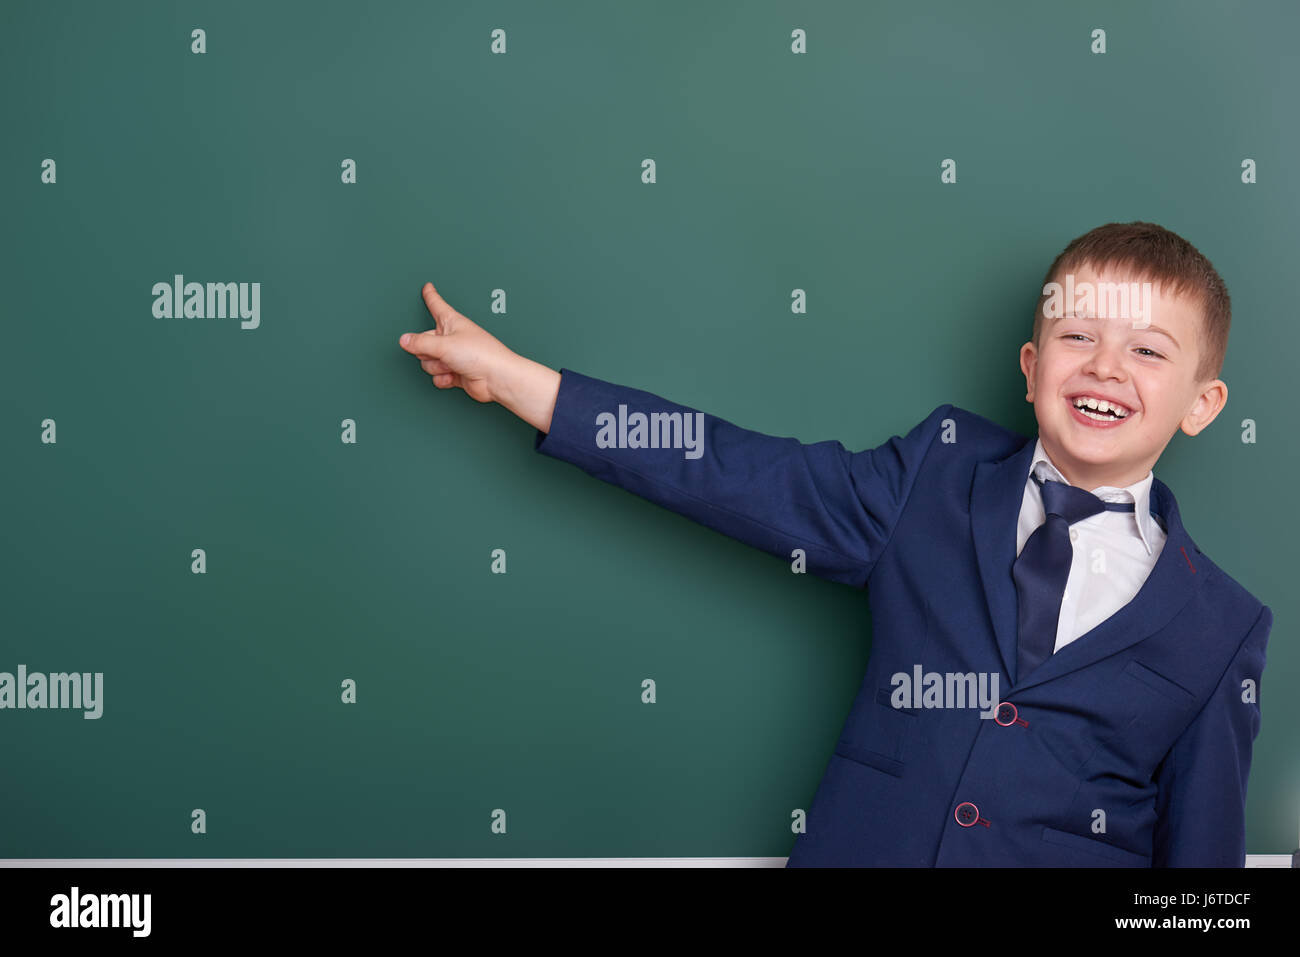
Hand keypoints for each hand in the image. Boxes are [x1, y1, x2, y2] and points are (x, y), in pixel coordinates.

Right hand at [398, 282, 515, 402]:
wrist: (496, 378)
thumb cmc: (480, 354)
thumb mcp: (443, 345)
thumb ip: (420, 343)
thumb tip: (405, 340)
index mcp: (451, 322)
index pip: (436, 305)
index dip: (430, 296)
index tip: (427, 287)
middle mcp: (452, 338)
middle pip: (424, 342)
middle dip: (427, 352)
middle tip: (439, 353)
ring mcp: (454, 356)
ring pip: (429, 362)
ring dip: (437, 367)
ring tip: (451, 365)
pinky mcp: (456, 372)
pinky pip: (438, 376)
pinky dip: (443, 378)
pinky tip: (453, 376)